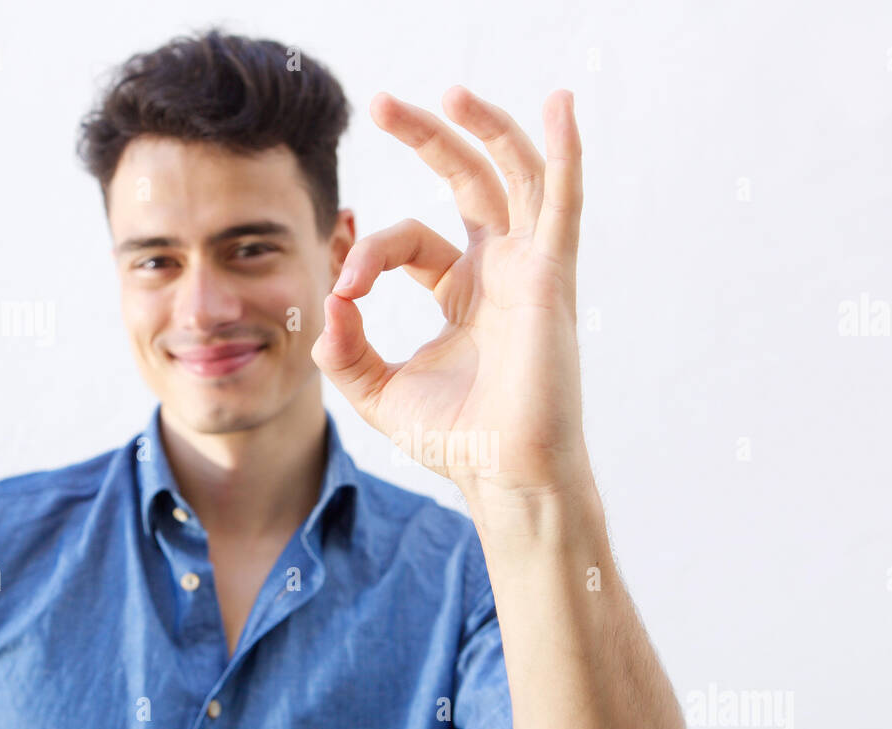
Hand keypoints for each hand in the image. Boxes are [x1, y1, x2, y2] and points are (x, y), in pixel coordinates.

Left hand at [312, 85, 591, 501]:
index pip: (411, 241)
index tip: (345, 289)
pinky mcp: (552, 277)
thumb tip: (326, 306)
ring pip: (514, 177)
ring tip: (449, 90)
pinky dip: (564, 153)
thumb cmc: (457, 440)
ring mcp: (530, 269)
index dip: (370, 253)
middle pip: (467, 182)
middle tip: (382, 103)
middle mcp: (500, 271)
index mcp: (463, 293)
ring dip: (484, 129)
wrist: (503, 474)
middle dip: (427, 138)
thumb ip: (345, 350)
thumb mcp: (380, 391)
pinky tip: (559, 105)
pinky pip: (562, 203)